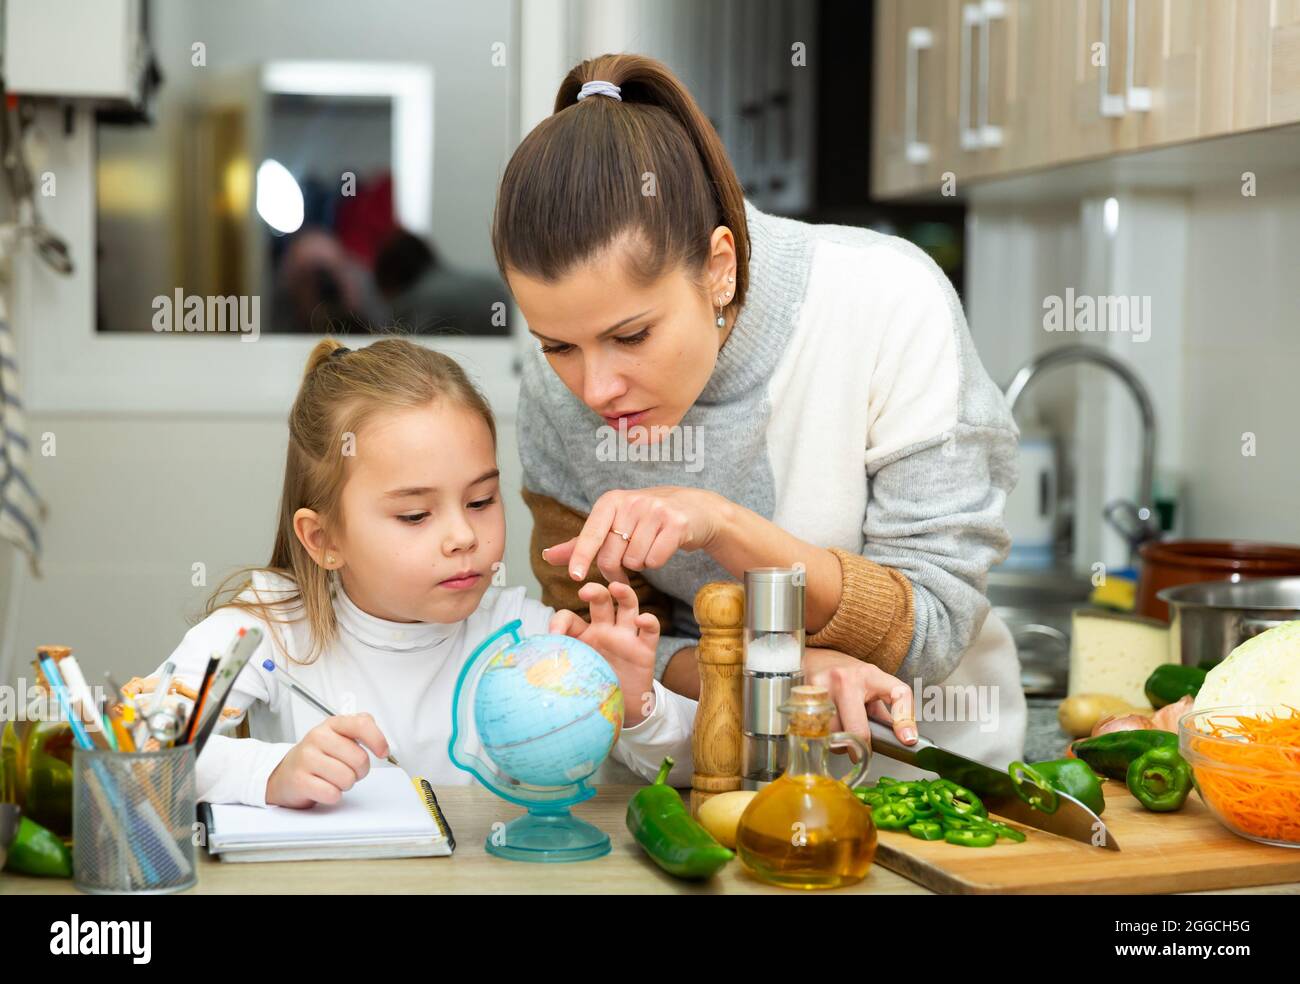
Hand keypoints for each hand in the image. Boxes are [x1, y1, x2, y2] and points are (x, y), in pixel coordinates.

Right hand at [266, 713, 389, 808]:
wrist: (284, 774)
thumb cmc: (317, 756)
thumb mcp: (338, 736)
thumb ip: (361, 729)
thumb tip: (380, 738)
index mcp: (332, 724)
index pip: (361, 724)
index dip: (378, 740)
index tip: (383, 752)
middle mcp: (318, 737)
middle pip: (359, 759)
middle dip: (360, 771)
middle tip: (348, 770)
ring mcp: (306, 758)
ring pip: (347, 778)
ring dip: (346, 784)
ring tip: (334, 779)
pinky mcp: (299, 780)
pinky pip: (332, 794)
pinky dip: (333, 795)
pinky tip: (324, 788)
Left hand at [542, 487, 724, 584]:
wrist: (694, 509)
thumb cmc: (646, 519)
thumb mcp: (613, 524)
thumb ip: (581, 543)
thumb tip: (547, 556)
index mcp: (611, 501)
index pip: (591, 534)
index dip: (581, 556)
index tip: (574, 576)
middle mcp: (631, 502)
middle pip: (611, 555)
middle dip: (615, 569)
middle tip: (626, 563)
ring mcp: (655, 511)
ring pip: (634, 561)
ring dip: (639, 563)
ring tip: (648, 547)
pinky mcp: (676, 524)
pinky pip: (656, 560)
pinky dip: (657, 561)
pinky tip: (662, 547)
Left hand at [549, 582, 659, 726]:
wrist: (622, 708)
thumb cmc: (595, 688)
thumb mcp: (573, 676)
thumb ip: (558, 667)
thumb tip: (534, 666)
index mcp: (583, 634)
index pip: (569, 618)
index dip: (560, 622)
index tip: (554, 637)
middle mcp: (605, 630)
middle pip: (601, 600)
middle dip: (594, 591)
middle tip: (585, 591)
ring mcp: (626, 637)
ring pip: (628, 606)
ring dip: (624, 594)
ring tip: (617, 588)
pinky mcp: (644, 649)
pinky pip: (650, 630)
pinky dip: (648, 621)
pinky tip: (642, 620)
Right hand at [803, 647, 916, 760]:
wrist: (816, 659)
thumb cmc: (848, 676)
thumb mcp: (872, 686)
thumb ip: (885, 713)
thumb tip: (901, 740)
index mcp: (870, 676)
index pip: (897, 692)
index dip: (904, 718)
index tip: (907, 739)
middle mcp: (845, 679)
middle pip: (857, 729)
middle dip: (860, 749)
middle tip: (860, 754)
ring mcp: (823, 686)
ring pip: (834, 734)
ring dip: (838, 743)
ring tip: (840, 734)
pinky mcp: (804, 696)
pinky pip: (816, 731)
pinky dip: (822, 737)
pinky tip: (824, 728)